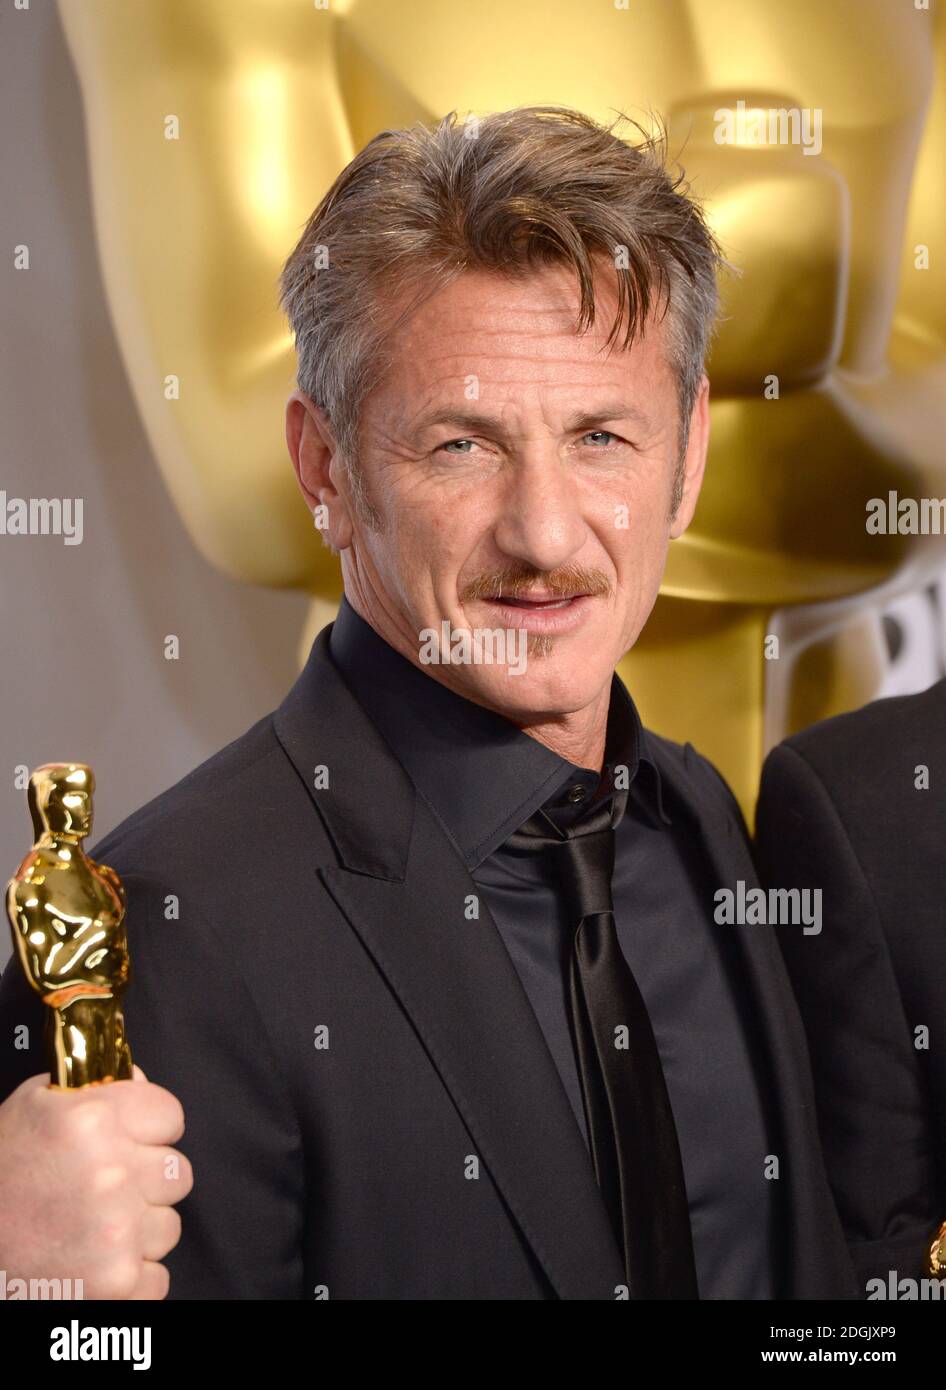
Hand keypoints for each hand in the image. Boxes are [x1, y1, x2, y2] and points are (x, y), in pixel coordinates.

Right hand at [0, 1064, 192, 1298]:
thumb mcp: (35, 1107)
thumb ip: (96, 1089)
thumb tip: (140, 1082)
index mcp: (93, 1120)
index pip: (169, 1115)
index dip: (150, 1129)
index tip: (134, 1141)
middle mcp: (112, 1172)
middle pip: (176, 1172)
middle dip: (146, 1181)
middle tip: (105, 1191)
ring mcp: (117, 1229)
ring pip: (168, 1225)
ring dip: (138, 1230)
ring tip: (91, 1228)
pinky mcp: (116, 1280)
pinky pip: (157, 1276)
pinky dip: (129, 1276)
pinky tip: (92, 1262)